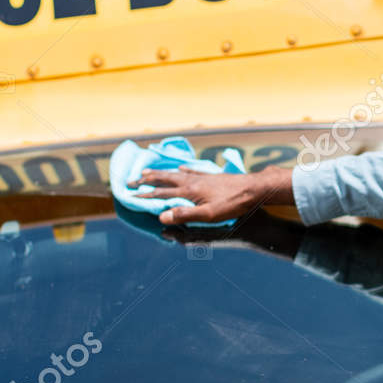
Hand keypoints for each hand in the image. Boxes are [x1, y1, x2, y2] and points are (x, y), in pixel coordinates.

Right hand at [132, 164, 292, 225]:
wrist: (253, 189)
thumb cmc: (232, 204)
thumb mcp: (208, 215)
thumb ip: (184, 215)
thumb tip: (162, 216)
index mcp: (188, 191)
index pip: (161, 194)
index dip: (145, 195)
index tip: (130, 195)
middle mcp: (192, 181)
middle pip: (164, 179)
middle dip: (146, 180)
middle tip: (131, 180)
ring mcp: (201, 177)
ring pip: (175, 173)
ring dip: (160, 173)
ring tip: (148, 171)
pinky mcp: (211, 176)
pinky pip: (192, 170)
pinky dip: (182, 169)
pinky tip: (180, 166)